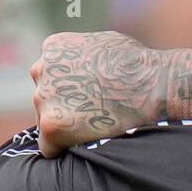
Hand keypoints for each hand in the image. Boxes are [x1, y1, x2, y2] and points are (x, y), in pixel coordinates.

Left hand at [29, 31, 165, 157]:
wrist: (150, 83)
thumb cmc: (137, 63)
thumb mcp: (103, 43)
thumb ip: (82, 55)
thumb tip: (84, 67)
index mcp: (53, 48)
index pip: (49, 74)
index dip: (69, 89)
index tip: (86, 96)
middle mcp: (41, 69)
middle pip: (45, 97)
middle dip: (64, 106)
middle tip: (91, 113)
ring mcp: (43, 97)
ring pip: (46, 120)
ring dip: (66, 126)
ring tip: (94, 126)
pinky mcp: (51, 125)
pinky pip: (49, 146)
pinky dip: (64, 148)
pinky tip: (86, 143)